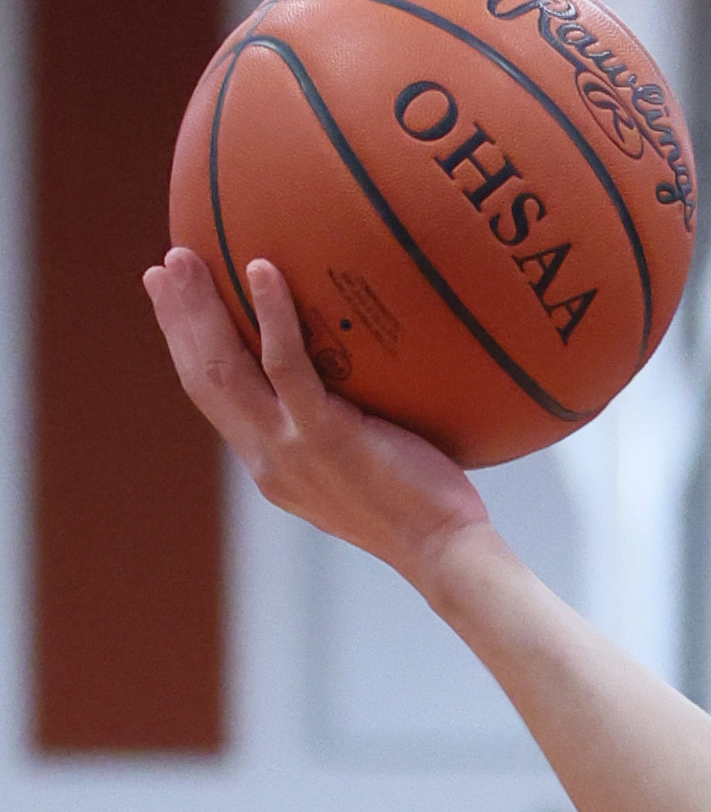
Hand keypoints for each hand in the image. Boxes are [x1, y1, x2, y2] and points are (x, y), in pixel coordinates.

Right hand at [142, 248, 492, 590]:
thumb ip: (341, 434)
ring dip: (198, 309)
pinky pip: (286, 366)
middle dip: (177, 319)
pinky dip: (270, 314)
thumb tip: (360, 385)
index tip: (170, 306)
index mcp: (270, 466)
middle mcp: (266, 459)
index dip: (186, 350)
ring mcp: (289, 448)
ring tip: (185, 258)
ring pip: (224, 367)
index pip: (213, 400)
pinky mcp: (324, 436)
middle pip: (203, 377)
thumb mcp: (363, 473)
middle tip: (164, 267)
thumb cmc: (427, 511)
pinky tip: (262, 270)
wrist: (444, 553)